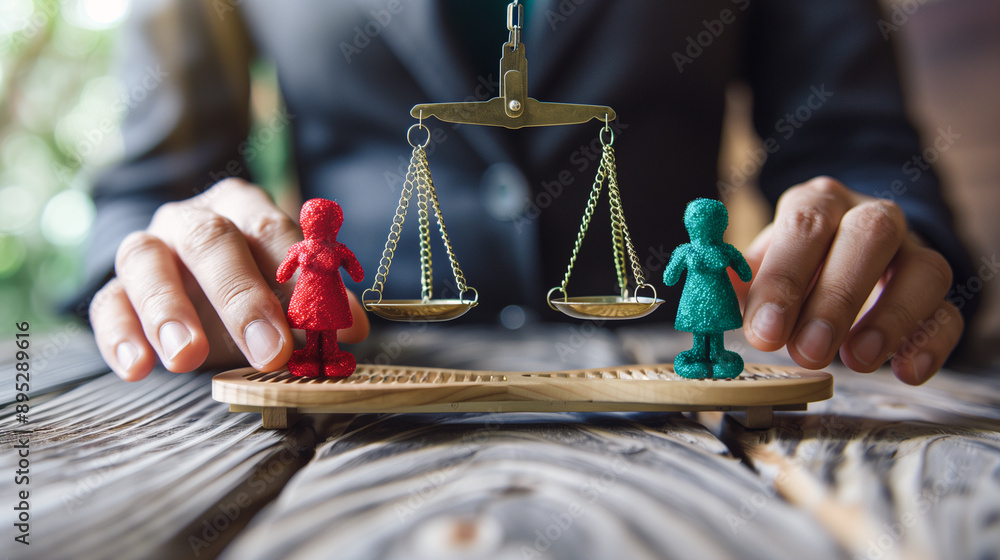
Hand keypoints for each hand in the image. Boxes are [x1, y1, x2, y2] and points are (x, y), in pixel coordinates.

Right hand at [89, 179, 370, 380]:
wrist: (193, 288)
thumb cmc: (252, 286)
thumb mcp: (285, 294)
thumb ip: (312, 305)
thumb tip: (350, 328)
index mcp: (243, 208)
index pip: (269, 228)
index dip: (296, 276)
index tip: (317, 325)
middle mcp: (192, 219)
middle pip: (211, 241)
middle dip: (242, 299)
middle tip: (270, 351)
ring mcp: (149, 248)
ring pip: (145, 261)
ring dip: (168, 311)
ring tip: (187, 359)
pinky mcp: (115, 287)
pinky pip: (107, 303)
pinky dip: (119, 335)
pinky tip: (137, 368)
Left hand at [739, 176, 961, 383]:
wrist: (844, 256)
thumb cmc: (795, 264)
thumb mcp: (758, 265)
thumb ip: (734, 280)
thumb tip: (709, 297)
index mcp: (817, 203)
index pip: (804, 224)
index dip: (784, 279)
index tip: (764, 331)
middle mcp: (871, 217)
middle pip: (869, 236)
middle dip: (836, 298)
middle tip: (808, 352)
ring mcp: (911, 252)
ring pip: (923, 269)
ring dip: (890, 318)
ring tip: (856, 361)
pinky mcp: (937, 292)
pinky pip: (948, 310)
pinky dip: (930, 341)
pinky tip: (905, 370)